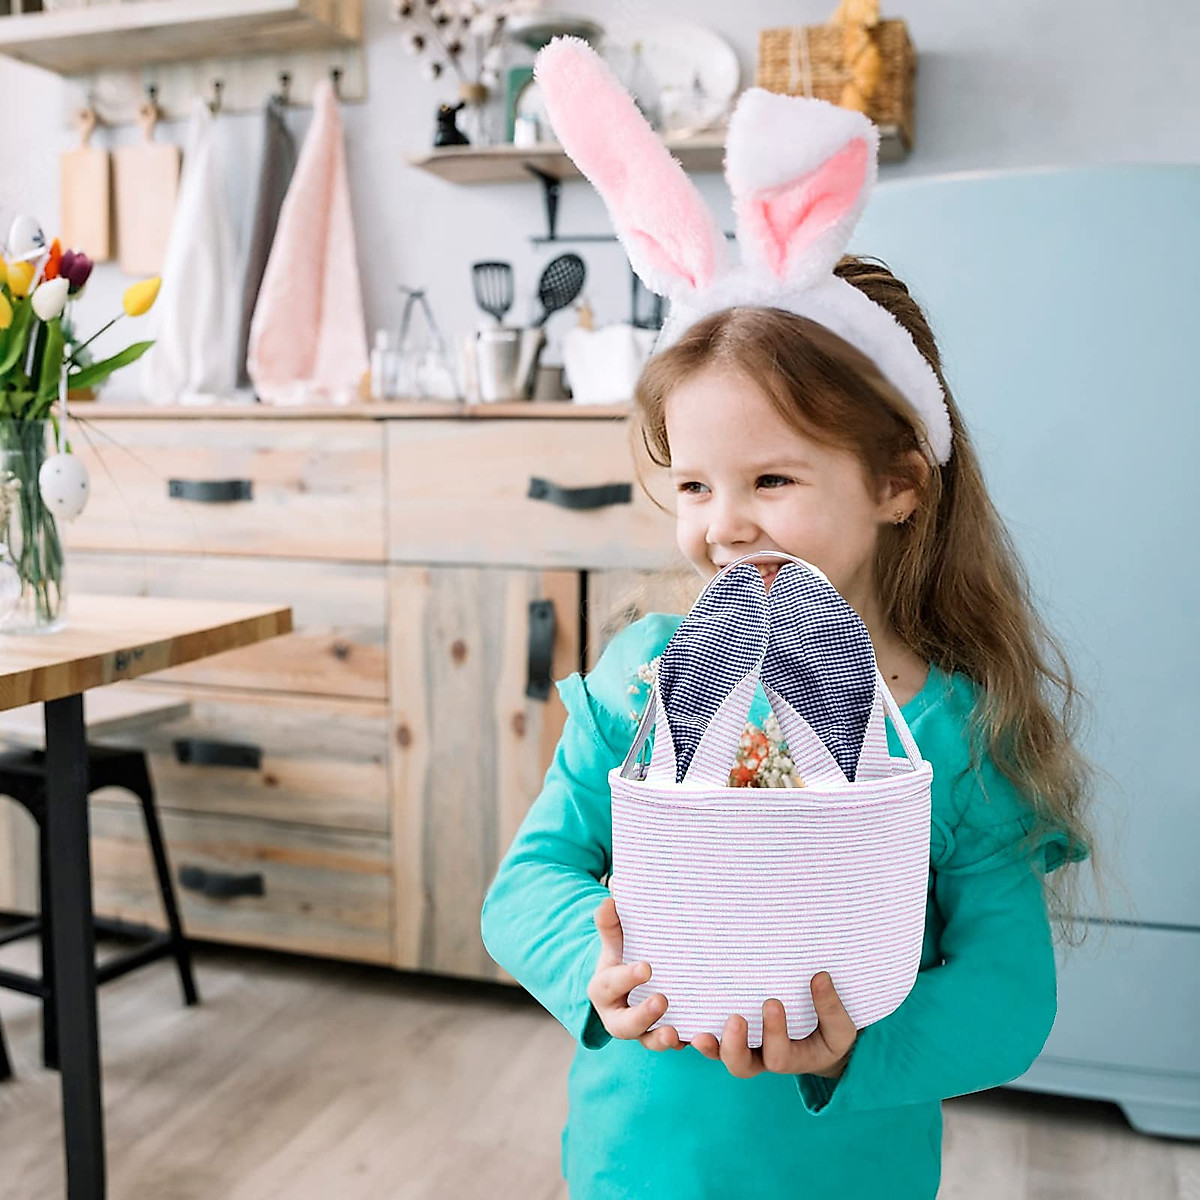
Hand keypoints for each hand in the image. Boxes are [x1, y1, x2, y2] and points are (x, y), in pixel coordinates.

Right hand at [586, 895, 685, 1051]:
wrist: (633, 982)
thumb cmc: (624, 956)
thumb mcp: (616, 941)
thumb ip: (612, 923)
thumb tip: (613, 894)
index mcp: (604, 989)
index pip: (610, 984)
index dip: (626, 978)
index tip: (647, 966)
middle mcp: (618, 1016)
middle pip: (625, 1025)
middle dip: (643, 1015)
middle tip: (663, 1000)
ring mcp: (642, 1031)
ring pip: (648, 1041)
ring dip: (662, 1039)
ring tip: (677, 1034)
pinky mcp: (664, 1037)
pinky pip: (675, 1046)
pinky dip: (686, 1043)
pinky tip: (701, 1036)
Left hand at [690, 973, 857, 1079]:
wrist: (818, 1042)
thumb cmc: (829, 1034)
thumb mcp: (839, 1028)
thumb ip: (830, 1008)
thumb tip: (819, 977)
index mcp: (789, 1058)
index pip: (778, 1054)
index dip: (774, 1032)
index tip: (772, 1002)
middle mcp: (760, 1058)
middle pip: (740, 1065)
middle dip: (734, 1045)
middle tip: (735, 1019)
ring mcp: (741, 1047)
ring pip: (719, 1056)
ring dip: (707, 1046)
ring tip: (697, 1033)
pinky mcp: (728, 1035)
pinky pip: (707, 1039)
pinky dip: (692, 1034)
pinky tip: (679, 1017)